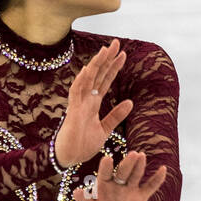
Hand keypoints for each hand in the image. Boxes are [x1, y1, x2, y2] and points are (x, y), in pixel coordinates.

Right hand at [53, 39, 131, 167]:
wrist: (70, 158)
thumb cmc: (83, 145)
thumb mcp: (105, 129)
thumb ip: (116, 115)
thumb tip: (131, 102)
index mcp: (94, 103)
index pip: (105, 80)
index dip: (114, 67)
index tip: (123, 54)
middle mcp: (86, 100)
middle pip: (98, 74)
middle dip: (107, 59)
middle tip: (116, 42)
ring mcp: (78, 104)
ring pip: (87, 79)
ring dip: (96, 65)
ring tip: (105, 50)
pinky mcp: (72, 112)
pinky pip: (76, 93)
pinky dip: (81, 82)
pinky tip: (87, 70)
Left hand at [71, 151, 166, 200]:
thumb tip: (76, 192)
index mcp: (105, 184)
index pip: (105, 173)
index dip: (106, 167)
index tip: (107, 159)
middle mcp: (118, 183)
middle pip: (123, 172)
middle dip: (127, 164)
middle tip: (132, 154)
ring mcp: (130, 188)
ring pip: (136, 175)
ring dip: (139, 167)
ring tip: (142, 156)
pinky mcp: (141, 195)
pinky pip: (150, 186)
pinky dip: (157, 179)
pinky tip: (163, 169)